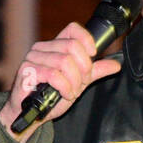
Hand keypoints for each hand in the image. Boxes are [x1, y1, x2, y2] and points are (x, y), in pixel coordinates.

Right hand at [0, 23, 122, 142]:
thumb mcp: (77, 82)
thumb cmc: (50, 97)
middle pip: (72, 46)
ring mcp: (33, 58)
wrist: (30, 114)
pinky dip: (64, 87)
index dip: (86, 39)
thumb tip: (115, 65)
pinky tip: (64, 94)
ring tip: (71, 92)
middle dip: (83, 68)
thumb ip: (94, 72)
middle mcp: (42, 48)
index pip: (73, 29)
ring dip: (74, 82)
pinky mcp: (27, 71)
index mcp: (54, 46)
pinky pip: (54, 75)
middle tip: (81, 83)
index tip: (93, 55)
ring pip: (64, 61)